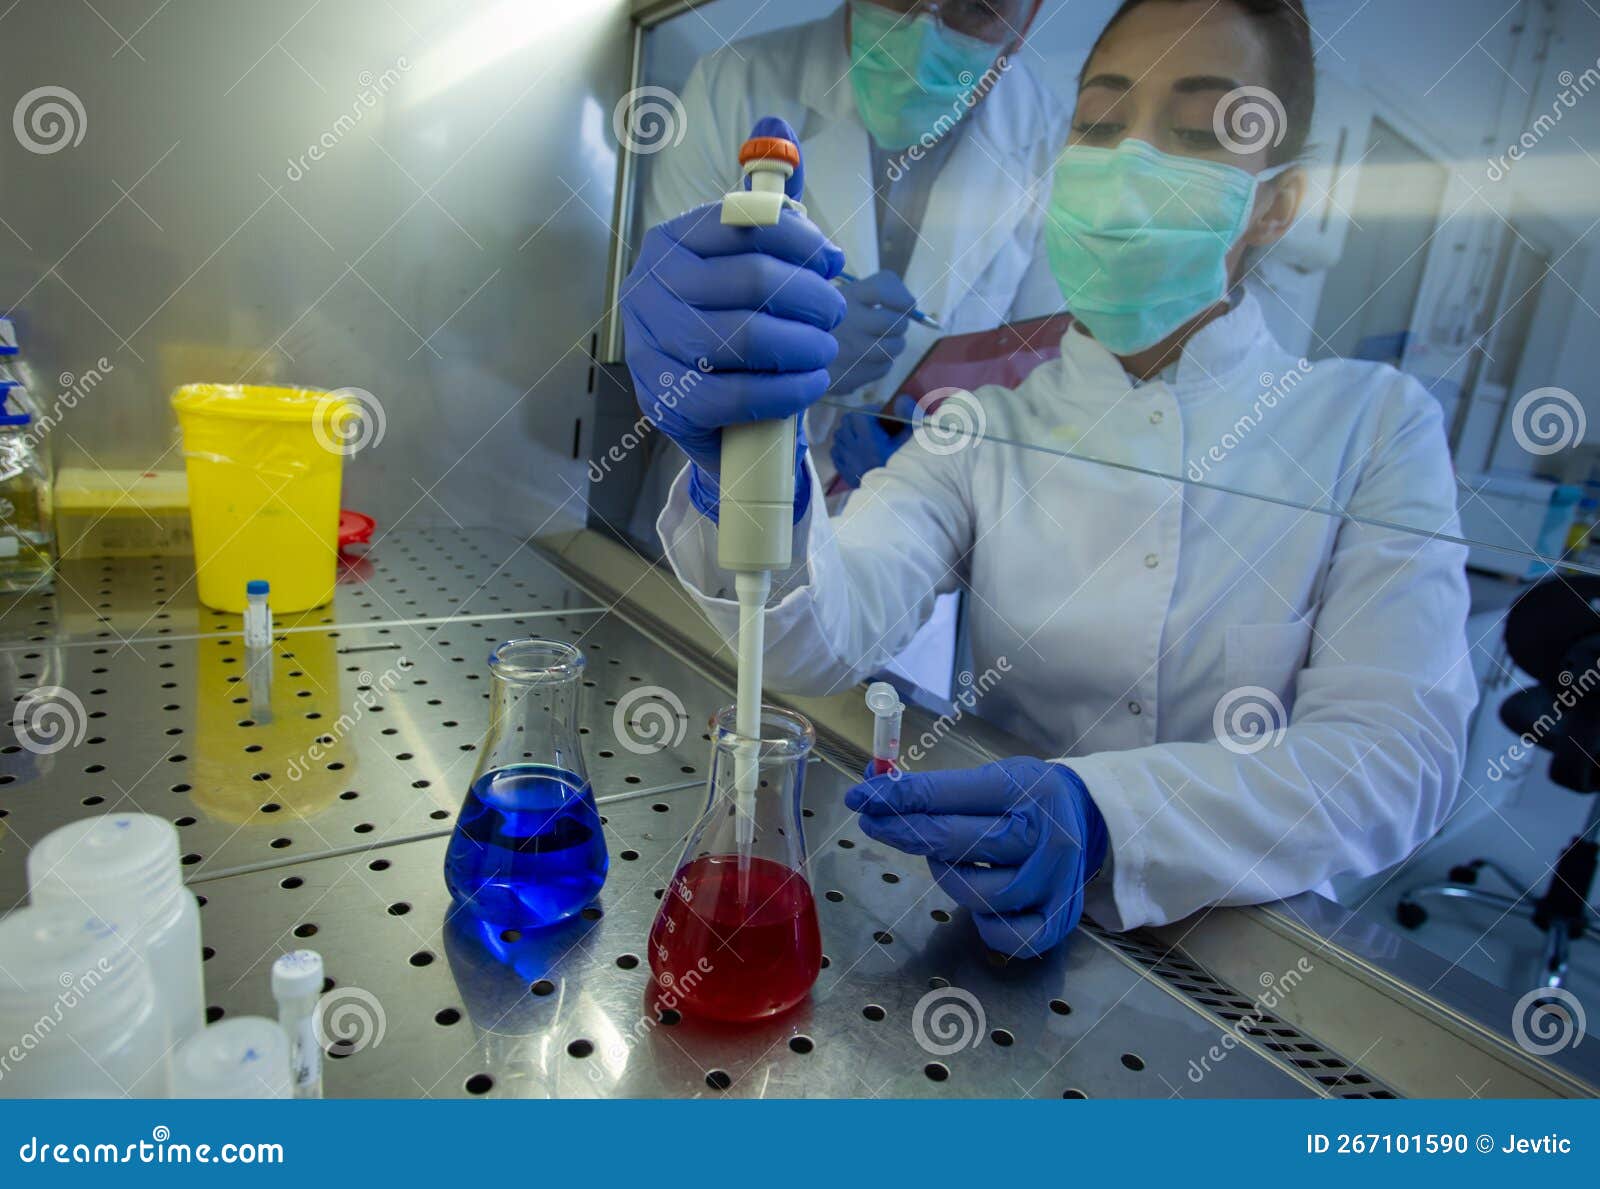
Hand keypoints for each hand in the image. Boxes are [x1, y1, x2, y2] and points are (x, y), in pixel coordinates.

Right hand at [619, 118, 845, 477]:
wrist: (695, 403)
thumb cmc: (727, 320)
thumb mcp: (743, 259)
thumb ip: (764, 201)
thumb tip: (776, 124)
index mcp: (670, 241)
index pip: (745, 222)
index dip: (802, 240)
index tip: (834, 261)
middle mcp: (650, 287)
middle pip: (754, 280)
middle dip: (812, 297)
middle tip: (834, 313)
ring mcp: (652, 346)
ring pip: (748, 337)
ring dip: (805, 345)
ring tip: (825, 349)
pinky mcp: (665, 400)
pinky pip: (739, 393)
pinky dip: (788, 389)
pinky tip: (810, 381)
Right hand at [828, 271, 915, 393]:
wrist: (787, 356)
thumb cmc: (816, 321)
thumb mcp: (836, 293)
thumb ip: (874, 289)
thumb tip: (910, 306)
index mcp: (844, 297)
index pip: (886, 289)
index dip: (903, 298)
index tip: (907, 306)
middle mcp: (850, 323)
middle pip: (897, 323)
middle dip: (899, 324)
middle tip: (887, 326)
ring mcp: (851, 354)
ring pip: (894, 348)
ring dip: (892, 344)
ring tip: (876, 342)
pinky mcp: (849, 378)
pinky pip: (882, 369)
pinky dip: (880, 363)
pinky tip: (865, 359)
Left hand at [828, 393, 915, 488]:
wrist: (897, 497)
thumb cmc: (907, 468)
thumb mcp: (914, 441)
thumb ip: (910, 416)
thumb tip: (902, 399)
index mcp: (869, 439)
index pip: (857, 415)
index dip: (868, 410)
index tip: (879, 413)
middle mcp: (853, 448)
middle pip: (845, 423)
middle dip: (857, 419)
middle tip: (871, 423)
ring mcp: (846, 461)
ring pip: (838, 437)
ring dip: (849, 432)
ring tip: (862, 436)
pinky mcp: (844, 473)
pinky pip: (835, 453)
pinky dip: (842, 447)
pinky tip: (854, 450)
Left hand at [845, 758, 1108, 957]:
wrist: (1089, 821)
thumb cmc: (1026, 799)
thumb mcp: (993, 777)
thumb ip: (940, 789)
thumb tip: (875, 789)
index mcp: (1025, 790)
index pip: (947, 795)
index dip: (898, 799)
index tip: (861, 798)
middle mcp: (1044, 835)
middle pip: (953, 842)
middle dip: (904, 832)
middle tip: (875, 822)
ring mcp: (1054, 881)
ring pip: (972, 892)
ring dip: (949, 876)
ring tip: (955, 860)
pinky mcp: (1058, 920)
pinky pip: (1000, 933)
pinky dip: (983, 922)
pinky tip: (983, 900)